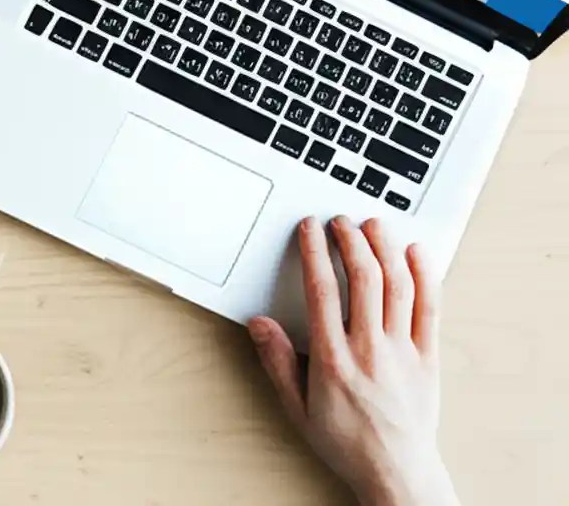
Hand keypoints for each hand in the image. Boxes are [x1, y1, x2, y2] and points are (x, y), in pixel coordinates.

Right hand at [248, 217, 458, 505]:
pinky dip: (425, 275)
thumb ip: (277, 361)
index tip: (309, 229)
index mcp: (333, 359)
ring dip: (385, 248)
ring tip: (373, 225)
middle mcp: (369, 349)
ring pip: (397, 285)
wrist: (394, 470)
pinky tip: (416, 253)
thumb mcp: (296, 406)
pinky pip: (430, 307)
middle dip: (350, 239)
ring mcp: (403, 351)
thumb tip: (259, 324)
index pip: (322, 290)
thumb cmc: (345, 441)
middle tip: (340, 220)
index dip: (313, 251)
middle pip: (363, 278)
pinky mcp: (428, 357)